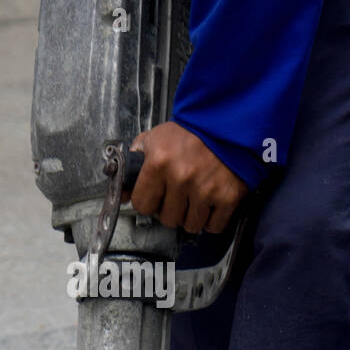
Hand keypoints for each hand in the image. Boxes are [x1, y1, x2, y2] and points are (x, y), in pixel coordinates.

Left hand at [127, 123, 246, 233]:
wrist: (225, 123)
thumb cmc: (189, 132)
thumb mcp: (153, 139)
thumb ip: (134, 163)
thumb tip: (122, 192)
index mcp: (159, 163)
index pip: (142, 205)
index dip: (147, 202)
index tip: (153, 197)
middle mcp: (182, 177)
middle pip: (167, 219)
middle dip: (170, 209)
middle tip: (177, 195)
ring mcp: (206, 189)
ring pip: (190, 225)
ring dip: (191, 216)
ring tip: (193, 198)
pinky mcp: (227, 196)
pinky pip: (214, 226)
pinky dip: (212, 220)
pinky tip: (209, 204)